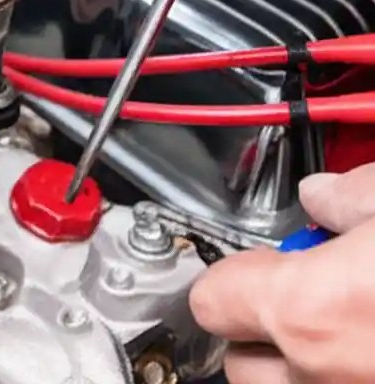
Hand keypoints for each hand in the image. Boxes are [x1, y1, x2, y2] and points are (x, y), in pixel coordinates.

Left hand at [189, 164, 374, 382]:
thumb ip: (349, 197)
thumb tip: (324, 196)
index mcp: (308, 313)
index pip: (209, 301)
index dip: (231, 272)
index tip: (262, 257)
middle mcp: (325, 378)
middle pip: (243, 363)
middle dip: (261, 327)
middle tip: (306, 289)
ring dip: (306, 359)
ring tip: (350, 314)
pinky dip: (353, 370)